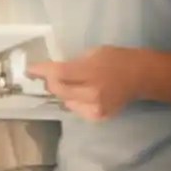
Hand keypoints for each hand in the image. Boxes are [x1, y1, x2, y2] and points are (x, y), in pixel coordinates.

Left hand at [27, 46, 143, 120]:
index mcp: (91, 72)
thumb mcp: (93, 53)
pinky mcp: (98, 117)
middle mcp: (92, 93)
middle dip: (50, 82)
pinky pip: (77, 110)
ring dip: (63, 92)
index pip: (59, 73)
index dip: (42, 71)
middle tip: (47, 75)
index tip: (30, 69)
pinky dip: (74, 101)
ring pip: (65, 102)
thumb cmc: (116, 59)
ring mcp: (95, 108)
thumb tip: (53, 70)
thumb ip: (73, 63)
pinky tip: (82, 93)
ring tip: (72, 83)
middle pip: (59, 91)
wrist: (140, 77)